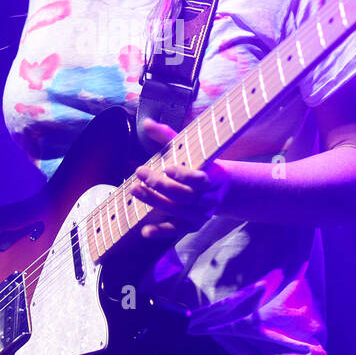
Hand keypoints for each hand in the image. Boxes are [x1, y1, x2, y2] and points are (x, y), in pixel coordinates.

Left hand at [131, 118, 230, 239]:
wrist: (221, 187)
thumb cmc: (199, 163)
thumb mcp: (188, 149)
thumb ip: (167, 137)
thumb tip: (147, 123)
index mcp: (212, 176)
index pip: (199, 179)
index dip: (183, 175)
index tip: (166, 167)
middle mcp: (209, 198)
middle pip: (183, 195)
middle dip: (159, 185)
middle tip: (139, 172)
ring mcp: (201, 214)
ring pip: (177, 211)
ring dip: (154, 202)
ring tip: (135, 190)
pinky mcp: (193, 226)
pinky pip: (177, 230)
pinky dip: (161, 232)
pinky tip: (145, 231)